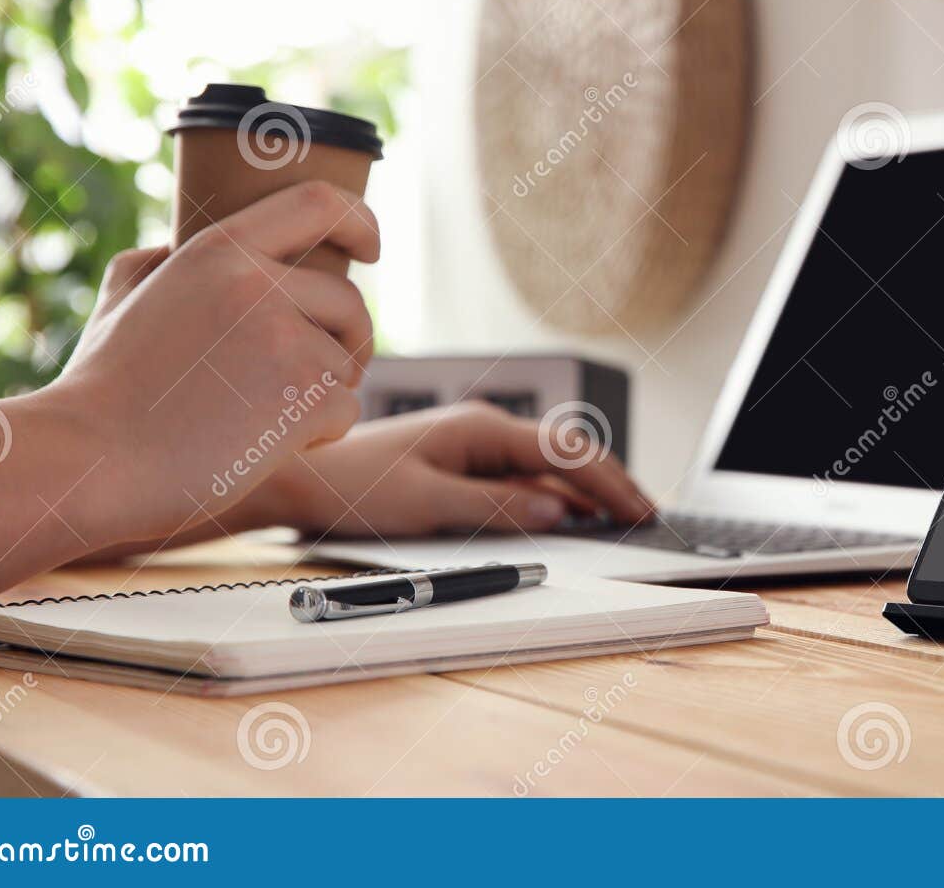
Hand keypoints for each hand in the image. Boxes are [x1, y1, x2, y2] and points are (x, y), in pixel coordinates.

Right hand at [50, 180, 378, 543]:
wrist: (89, 460)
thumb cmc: (103, 389)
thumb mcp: (123, 300)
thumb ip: (159, 263)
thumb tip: (176, 246)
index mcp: (219, 248)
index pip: (320, 203)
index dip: (361, 222)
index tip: (370, 249)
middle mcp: (257, 283)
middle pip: (350, 301)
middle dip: (350, 341)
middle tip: (324, 374)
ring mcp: (284, 337)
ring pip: (346, 364)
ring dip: (323, 396)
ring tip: (262, 419)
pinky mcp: (302, 394)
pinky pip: (344, 410)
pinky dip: (319, 435)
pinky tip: (266, 445)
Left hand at [245, 402, 654, 537]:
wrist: (298, 477)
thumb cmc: (352, 486)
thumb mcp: (429, 504)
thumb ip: (499, 506)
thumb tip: (560, 513)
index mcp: (483, 428)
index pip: (568, 454)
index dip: (611, 484)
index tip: (641, 512)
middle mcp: (484, 427)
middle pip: (567, 454)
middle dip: (610, 483)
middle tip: (645, 517)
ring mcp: (473, 443)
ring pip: (547, 466)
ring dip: (584, 490)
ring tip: (620, 516)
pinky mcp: (460, 461)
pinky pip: (521, 476)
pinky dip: (553, 494)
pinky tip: (568, 514)